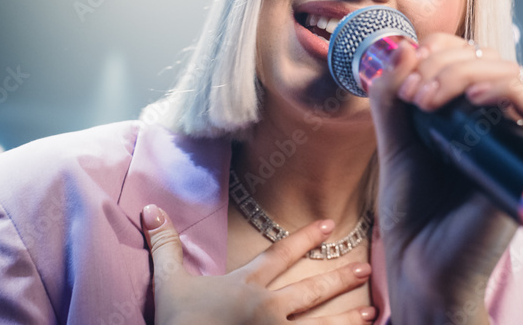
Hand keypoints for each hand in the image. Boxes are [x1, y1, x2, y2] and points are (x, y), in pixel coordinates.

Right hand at [142, 204, 376, 324]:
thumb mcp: (168, 284)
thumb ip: (165, 246)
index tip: (330, 225)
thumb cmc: (177, 324)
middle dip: (340, 279)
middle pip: (312, 290)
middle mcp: (268, 311)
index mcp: (246, 288)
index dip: (306, 238)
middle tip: (365, 269)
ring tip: (372, 313)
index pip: (282, 255)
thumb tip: (150, 209)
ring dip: (349, 319)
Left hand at [367, 33, 522, 322]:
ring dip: (465, 73)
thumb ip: (391, 99)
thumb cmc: (412, 213)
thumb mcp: (393, 145)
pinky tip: (473, 99)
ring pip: (512, 75)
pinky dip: (512, 94)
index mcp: (462, 112)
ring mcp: (512, 139)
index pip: (463, 53)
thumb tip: (402, 46)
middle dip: (443, 63)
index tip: (404, 75)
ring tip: (428, 99)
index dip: (435, 49)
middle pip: (486, 58)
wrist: (421, 265)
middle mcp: (492, 120)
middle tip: (413, 93)